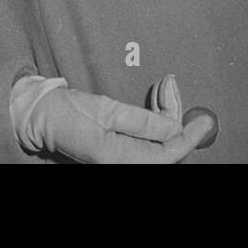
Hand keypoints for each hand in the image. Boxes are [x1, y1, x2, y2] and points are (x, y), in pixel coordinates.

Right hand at [12, 76, 213, 162]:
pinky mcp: (122, 152)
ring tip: (163, 86)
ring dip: (166, 115)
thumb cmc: (68, 111)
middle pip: (166, 148)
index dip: (189, 137)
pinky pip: (149, 142)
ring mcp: (122, 160)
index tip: (205, 120)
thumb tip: (173, 128)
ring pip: (160, 144)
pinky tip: (156, 100)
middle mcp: (123, 164)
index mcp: (118, 157)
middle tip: (170, 83)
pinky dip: (156, 120)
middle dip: (174, 115)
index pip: (167, 154)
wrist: (42, 118)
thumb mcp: (105, 109)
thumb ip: (140, 121)